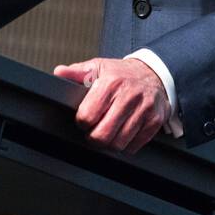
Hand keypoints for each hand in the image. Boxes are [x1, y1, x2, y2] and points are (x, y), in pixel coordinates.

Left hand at [53, 57, 170, 154]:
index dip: (82, 122)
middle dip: (93, 138)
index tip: (84, 119)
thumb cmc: (121, 74)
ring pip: (118, 144)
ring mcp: (144, 110)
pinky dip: (126, 145)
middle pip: (102, 135)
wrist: (153, 74)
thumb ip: (76, 72)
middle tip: (94, 131)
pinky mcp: (154, 122)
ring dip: (109, 143)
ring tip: (108, 131)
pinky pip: (134, 147)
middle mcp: (129, 96)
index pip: (88, 116)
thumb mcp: (98, 67)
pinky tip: (123, 132)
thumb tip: (59, 72)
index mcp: (111, 83)